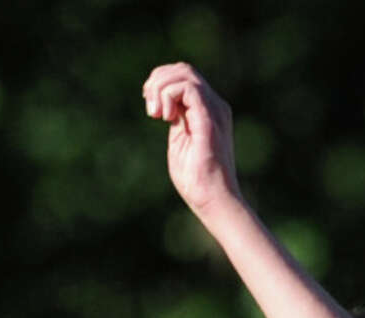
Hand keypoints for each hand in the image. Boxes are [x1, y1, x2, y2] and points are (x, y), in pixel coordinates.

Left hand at [142, 63, 239, 216]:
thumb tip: (164, 104)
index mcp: (207, 110)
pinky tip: (165, 118)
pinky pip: (188, 88)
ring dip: (161, 89)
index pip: (184, 77)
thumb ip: (176, 121)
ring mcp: (214, 110)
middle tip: (150, 109)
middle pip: (183, 70)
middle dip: (158, 81)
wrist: (214, 201)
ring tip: (156, 114)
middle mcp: (214, 105)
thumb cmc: (197, 181)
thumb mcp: (179, 143)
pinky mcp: (209, 119)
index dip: (161, 83)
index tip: (150, 107)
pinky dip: (169, 96)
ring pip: (184, 73)